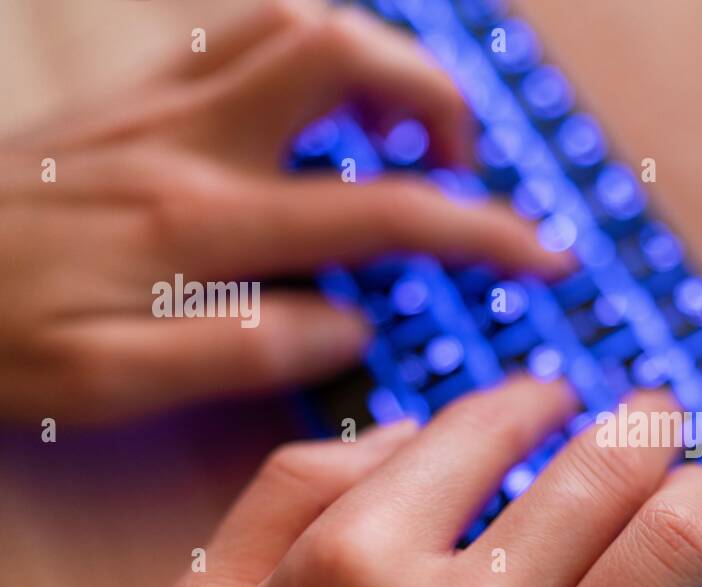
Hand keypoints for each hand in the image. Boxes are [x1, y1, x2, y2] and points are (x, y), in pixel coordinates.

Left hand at [0, 1, 569, 422]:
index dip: (480, 233)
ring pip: (295, 24)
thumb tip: (347, 330)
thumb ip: (240, 353)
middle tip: (462, 168)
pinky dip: (304, 53)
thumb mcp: (107, 385)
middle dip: (436, 102)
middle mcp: (191, 141)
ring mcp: (158, 103)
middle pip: (347, 58)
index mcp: (202, 226)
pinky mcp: (130, 95)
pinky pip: (237, 35)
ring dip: (377, 59)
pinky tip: (315, 108)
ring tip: (404, 126)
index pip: (380, 215)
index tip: (544, 256)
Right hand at [141, 377, 701, 586]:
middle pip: (603, 478)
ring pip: (672, 556)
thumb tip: (425, 430)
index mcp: (354, 571)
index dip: (533, 397)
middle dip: (646, 426)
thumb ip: (298, 484)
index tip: (552, 398)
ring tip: (699, 486)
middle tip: (658, 416)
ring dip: (701, 496)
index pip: (484, 431)